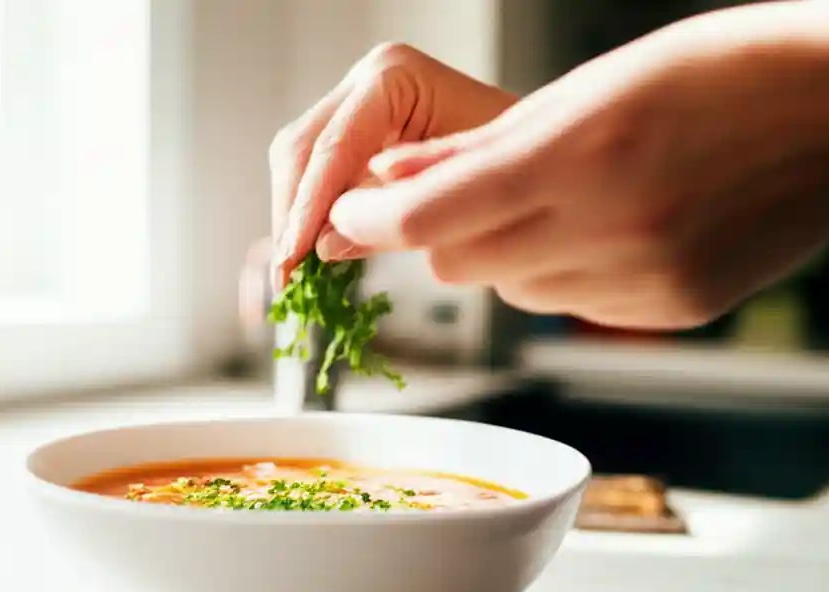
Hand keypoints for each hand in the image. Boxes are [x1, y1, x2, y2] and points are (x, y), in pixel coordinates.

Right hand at [269, 42, 516, 289]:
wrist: (540, 156)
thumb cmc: (522, 163)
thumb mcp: (466, 193)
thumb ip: (398, 215)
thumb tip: (326, 246)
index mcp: (395, 76)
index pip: (335, 144)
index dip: (308, 206)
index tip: (296, 257)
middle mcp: (365, 83)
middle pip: (301, 149)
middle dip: (291, 216)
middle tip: (288, 277)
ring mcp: (353, 107)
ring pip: (296, 163)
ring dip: (292, 221)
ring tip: (295, 277)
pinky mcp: (350, 138)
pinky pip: (312, 177)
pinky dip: (307, 219)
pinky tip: (310, 258)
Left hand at [328, 2, 828, 328]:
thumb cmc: (727, 72)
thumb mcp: (594, 83)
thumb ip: (481, 145)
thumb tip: (389, 181)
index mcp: (584, 156)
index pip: (428, 221)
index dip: (370, 222)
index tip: (349, 213)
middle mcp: (613, 232)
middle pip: (458, 266)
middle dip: (439, 234)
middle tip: (462, 190)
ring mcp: (646, 282)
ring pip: (511, 290)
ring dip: (504, 252)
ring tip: (560, 196)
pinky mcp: (671, 311)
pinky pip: (571, 304)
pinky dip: (563, 271)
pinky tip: (609, 226)